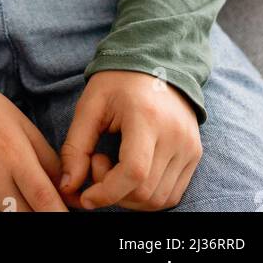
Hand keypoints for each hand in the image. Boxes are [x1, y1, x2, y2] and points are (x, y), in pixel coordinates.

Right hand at [0, 80, 68, 211]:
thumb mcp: (22, 126)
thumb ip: (51, 162)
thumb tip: (75, 195)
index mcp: (12, 153)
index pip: (45, 199)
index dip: (60, 215)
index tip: (69, 219)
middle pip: (26, 217)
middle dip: (39, 216)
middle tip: (40, 206)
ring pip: (1, 226)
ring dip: (14, 218)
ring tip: (16, 204)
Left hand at [60, 70, 202, 210]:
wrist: (157, 62)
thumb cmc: (118, 82)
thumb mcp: (90, 105)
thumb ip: (76, 147)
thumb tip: (68, 187)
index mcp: (147, 118)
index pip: (133, 174)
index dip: (107, 193)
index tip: (86, 197)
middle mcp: (175, 136)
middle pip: (146, 192)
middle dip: (115, 193)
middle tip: (98, 162)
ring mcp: (189, 147)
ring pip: (160, 200)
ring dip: (131, 197)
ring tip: (116, 165)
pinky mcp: (194, 155)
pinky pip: (173, 194)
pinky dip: (148, 195)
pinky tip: (133, 171)